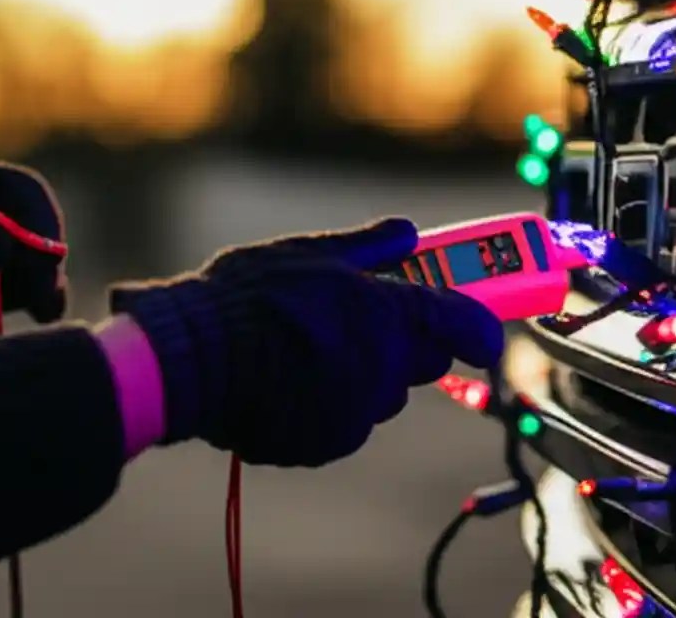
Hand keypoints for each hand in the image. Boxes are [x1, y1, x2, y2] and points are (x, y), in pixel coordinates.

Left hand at [0, 151, 66, 344]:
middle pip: (40, 227)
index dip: (41, 219)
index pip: (24, 190)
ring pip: (41, 263)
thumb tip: (8, 248)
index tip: (42, 253)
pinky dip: (42, 302)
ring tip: (43, 309)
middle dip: (47, 257)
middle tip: (44, 289)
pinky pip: (32, 290)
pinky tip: (44, 315)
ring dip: (47, 283)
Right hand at [109, 218, 504, 466]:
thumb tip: (406, 233)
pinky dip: (330, 405)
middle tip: (369, 321)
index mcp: (389, 314)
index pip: (466, 324)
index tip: (484, 329)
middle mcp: (384, 367)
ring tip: (311, 349)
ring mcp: (358, 409)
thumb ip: (369, 247)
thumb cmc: (248, 298)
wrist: (192, 359)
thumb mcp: (309, 252)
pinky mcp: (329, 441)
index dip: (480, 325)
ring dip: (365, 375)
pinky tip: (291, 381)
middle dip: (407, 342)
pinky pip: (347, 421)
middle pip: (425, 360)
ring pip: (384, 393)